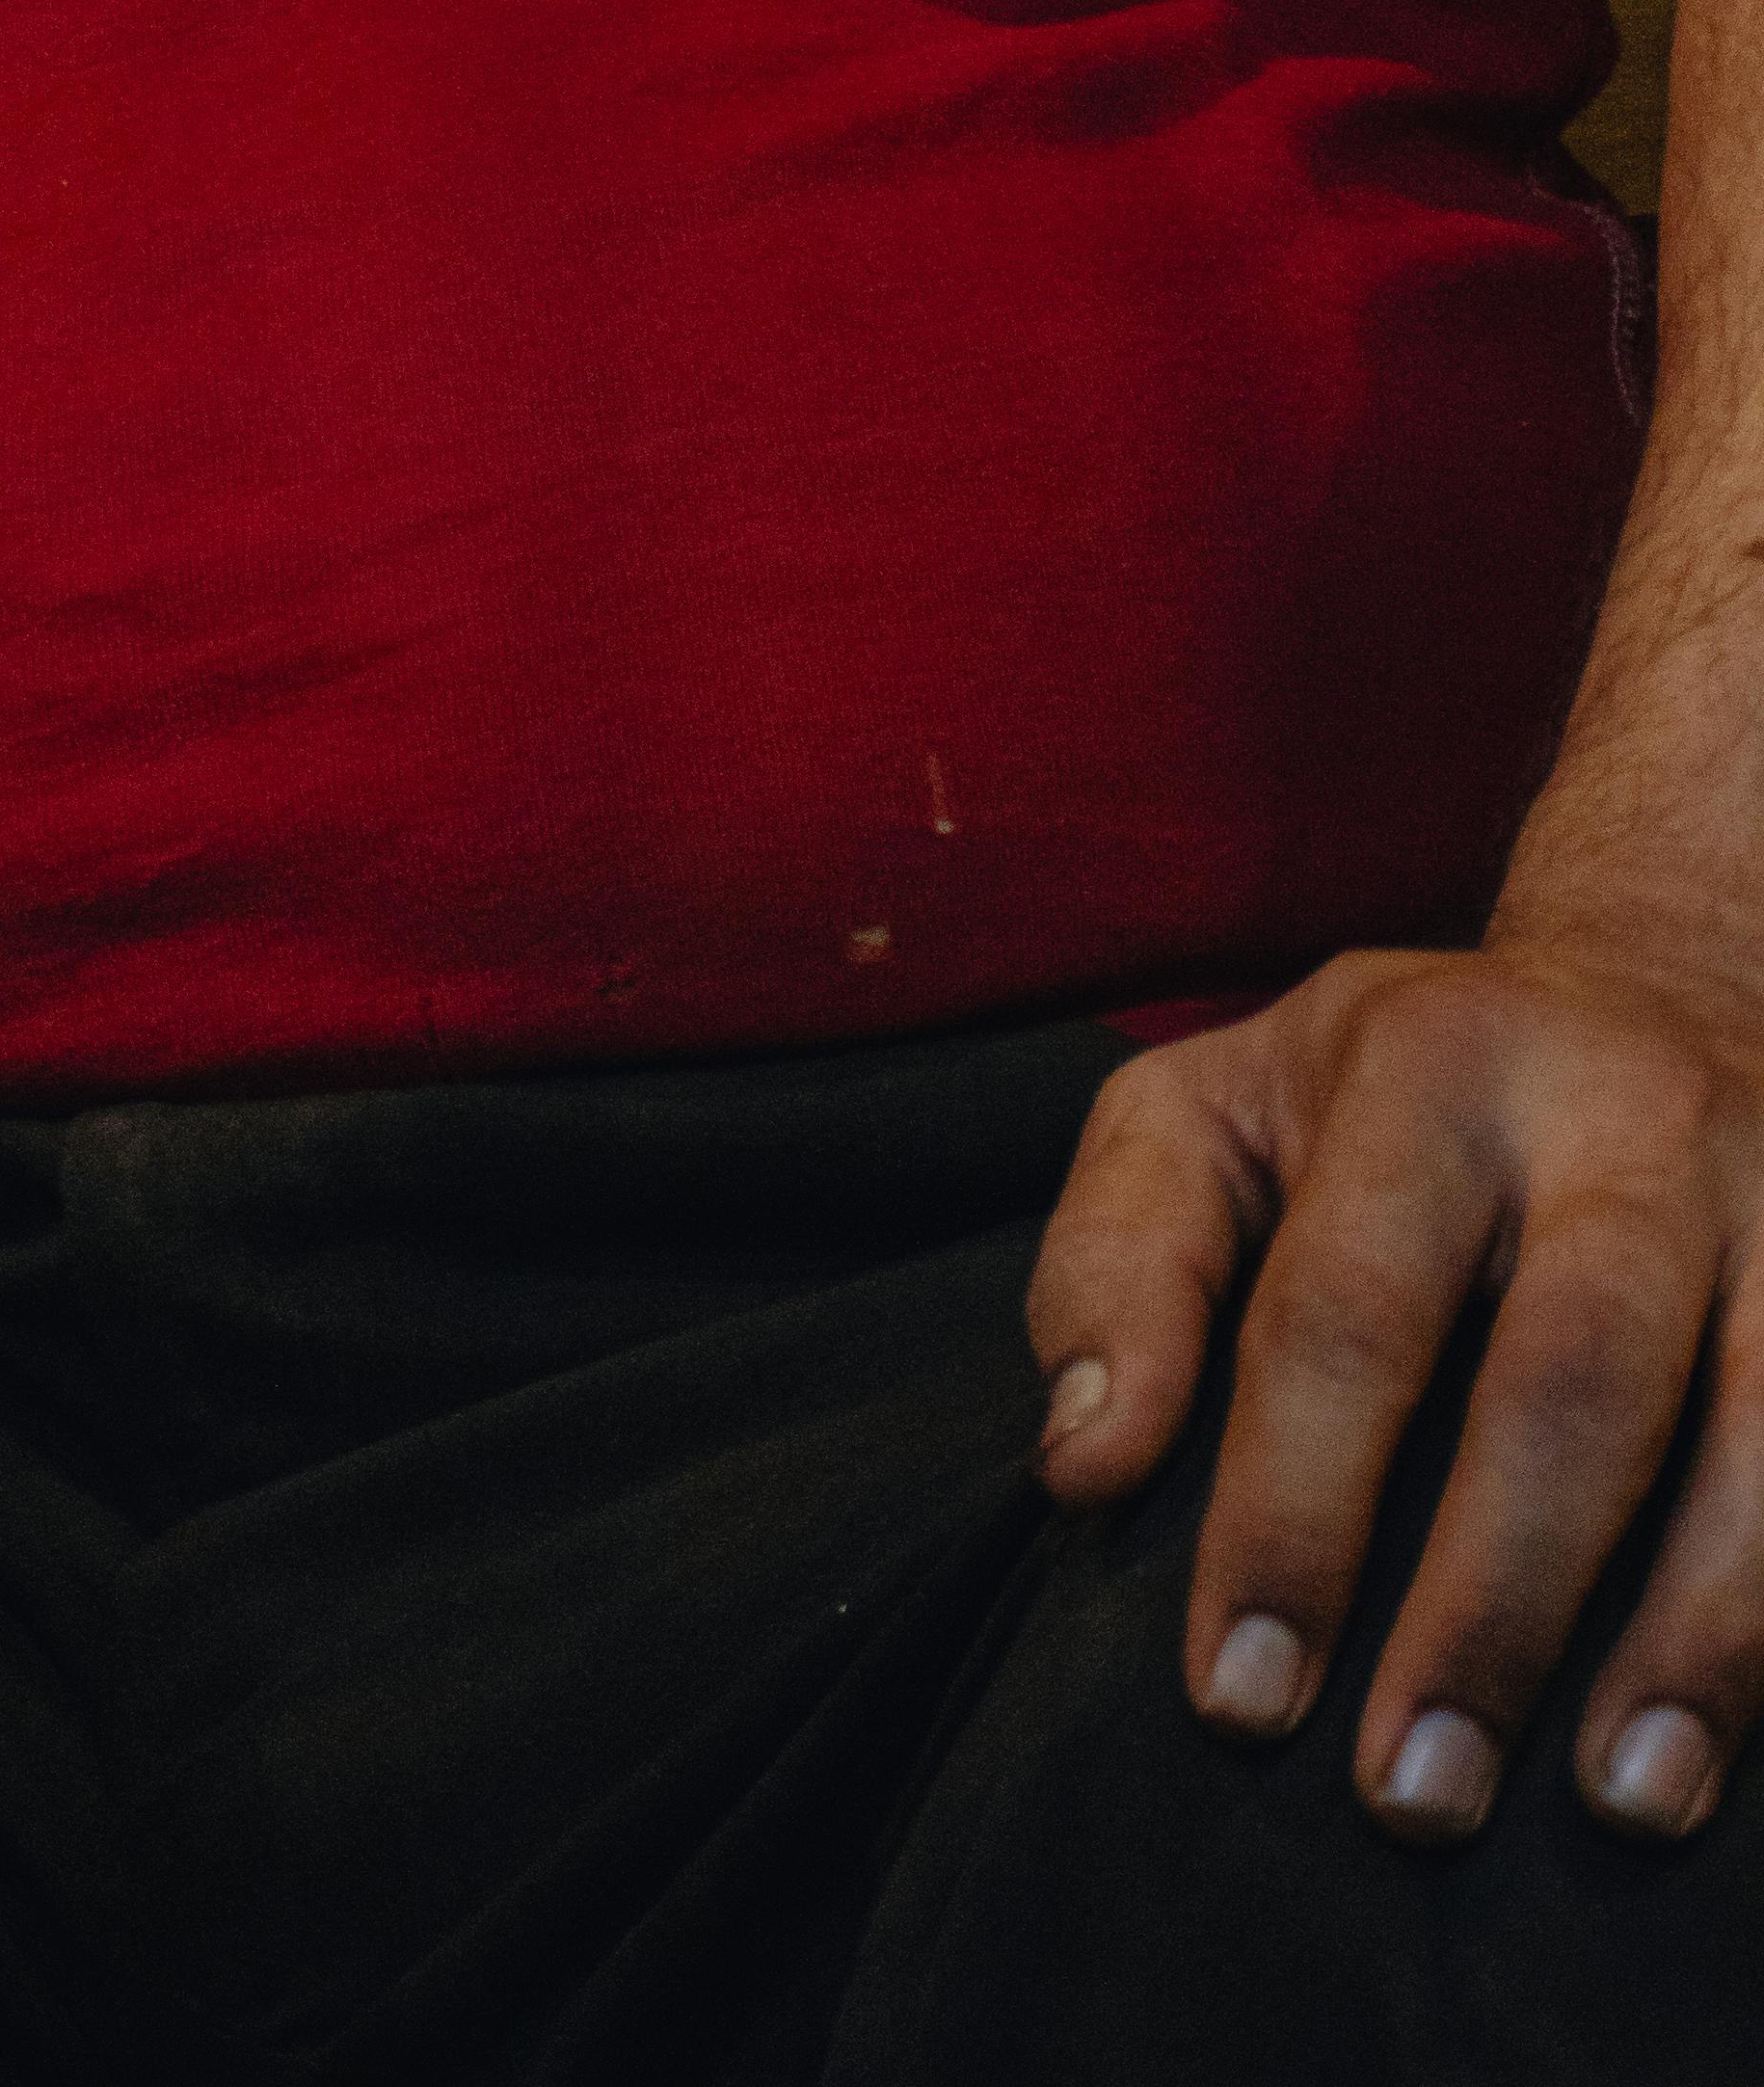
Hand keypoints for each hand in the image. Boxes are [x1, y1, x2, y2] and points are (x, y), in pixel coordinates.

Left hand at [1027, 943, 1763, 1844]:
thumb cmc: (1392, 1098)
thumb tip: (1088, 1461)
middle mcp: (1626, 1117)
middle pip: (1571, 1380)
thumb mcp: (1212, 1111)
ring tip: (1619, 1801)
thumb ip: (1119, 1261)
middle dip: (1490, 1606)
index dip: (1288, 1514)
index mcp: (1430, 1063)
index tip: (1241, 1695)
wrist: (1652, 985)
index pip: (1346, 1311)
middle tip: (1413, 1792)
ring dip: (1696, 1637)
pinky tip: (1735, 1734)